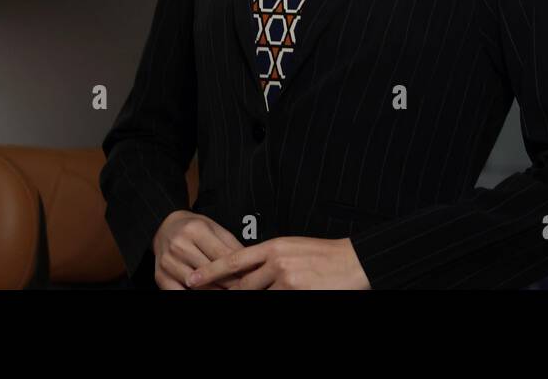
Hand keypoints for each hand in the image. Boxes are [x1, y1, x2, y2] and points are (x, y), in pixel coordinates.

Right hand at [152, 210, 245, 289]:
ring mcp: (168, 262)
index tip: (250, 279)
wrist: (163, 227)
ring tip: (228, 292)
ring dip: (215, 292)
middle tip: (243, 289)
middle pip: (210, 272)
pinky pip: (178, 293)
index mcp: (195, 230)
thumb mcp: (214, 227)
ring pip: (196, 286)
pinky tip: (207, 293)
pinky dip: (194, 295)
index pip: (222, 256)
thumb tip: (250, 262)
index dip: (238, 270)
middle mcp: (179, 245)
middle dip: (229, 283)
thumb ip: (231, 244)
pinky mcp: (160, 277)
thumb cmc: (193, 228)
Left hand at [185, 236, 370, 289]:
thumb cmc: (326, 256)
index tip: (192, 279)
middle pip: (242, 284)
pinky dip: (272, 299)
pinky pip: (274, 301)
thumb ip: (271, 259)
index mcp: (274, 246)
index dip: (210, 271)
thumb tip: (252, 272)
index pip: (234, 260)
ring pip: (256, 295)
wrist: (355, 261)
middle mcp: (276, 260)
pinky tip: (283, 293)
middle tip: (215, 294)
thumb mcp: (294, 249)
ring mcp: (286, 278)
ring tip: (273, 288)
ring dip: (255, 296)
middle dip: (231, 293)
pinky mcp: (296, 291)